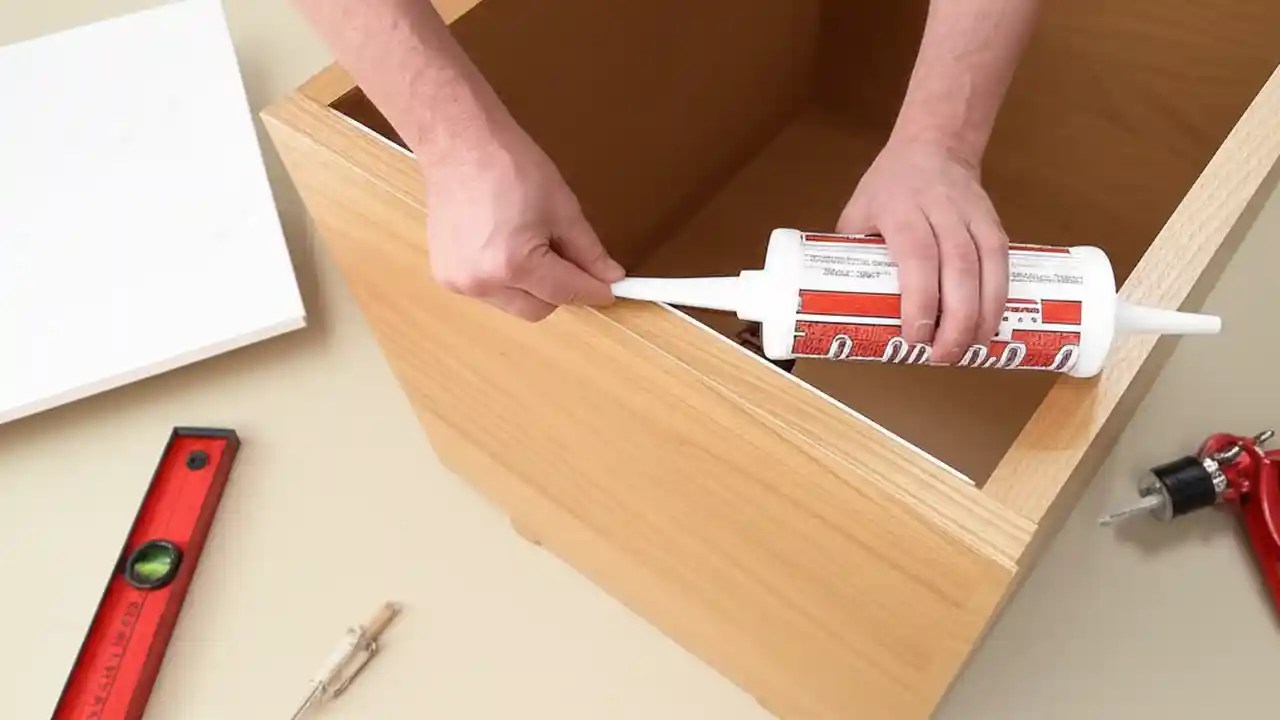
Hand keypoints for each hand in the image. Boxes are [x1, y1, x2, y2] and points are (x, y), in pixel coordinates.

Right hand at [424, 123, 624, 321]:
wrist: (459, 145)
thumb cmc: (508, 166)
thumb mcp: (562, 208)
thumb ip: (588, 250)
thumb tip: (610, 277)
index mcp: (514, 264)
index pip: (566, 292)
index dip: (593, 292)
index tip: (609, 292)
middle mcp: (483, 282)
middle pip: (538, 310)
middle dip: (559, 291)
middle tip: (568, 260)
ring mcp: (459, 282)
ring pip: (513, 304)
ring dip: (531, 287)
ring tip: (529, 244)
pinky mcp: (445, 276)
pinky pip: (489, 293)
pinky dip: (505, 280)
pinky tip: (504, 247)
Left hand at [836, 138, 1008, 363]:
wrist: (934, 144)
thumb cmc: (888, 186)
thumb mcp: (857, 212)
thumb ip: (851, 255)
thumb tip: (837, 310)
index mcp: (899, 209)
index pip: (916, 258)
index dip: (920, 300)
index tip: (915, 337)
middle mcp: (940, 210)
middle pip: (957, 267)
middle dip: (955, 319)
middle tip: (942, 356)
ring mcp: (971, 215)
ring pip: (986, 266)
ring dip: (982, 314)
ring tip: (970, 350)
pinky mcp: (993, 222)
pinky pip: (1002, 262)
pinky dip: (999, 297)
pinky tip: (991, 325)